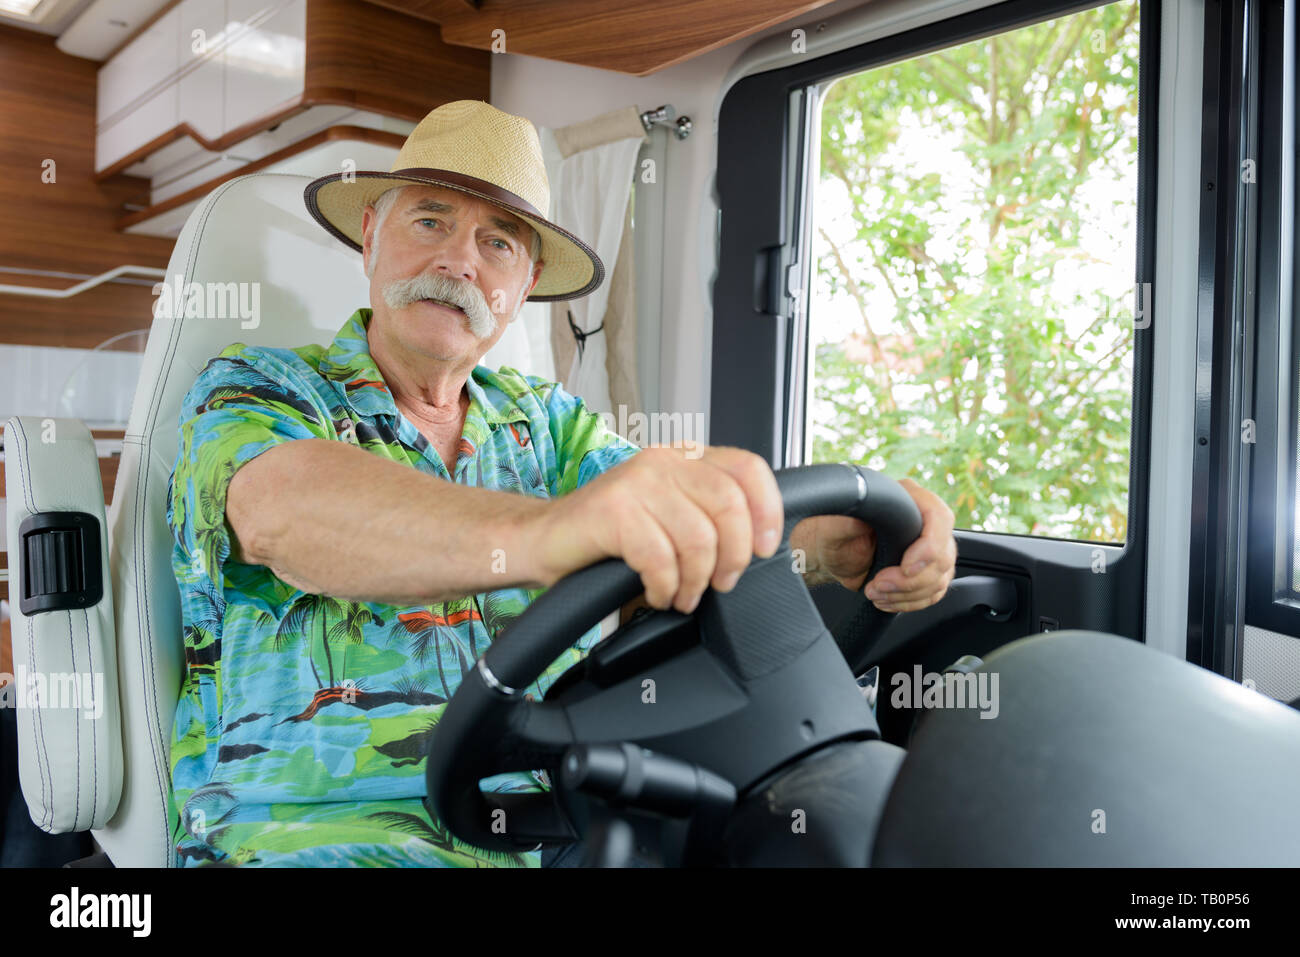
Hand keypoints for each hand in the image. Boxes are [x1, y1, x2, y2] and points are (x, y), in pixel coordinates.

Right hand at [528, 446, 782, 613]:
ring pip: (698, 537)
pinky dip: (664, 586)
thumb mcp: (668, 513)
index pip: (748, 469)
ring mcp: (636, 482)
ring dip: (695, 581)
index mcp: (685, 457)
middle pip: (730, 506)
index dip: (767, 510)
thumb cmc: (608, 533)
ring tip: (682, 595)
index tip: (763, 549)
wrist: (543, 537)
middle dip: (733, 557)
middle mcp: (663, 460)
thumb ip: (707, 514)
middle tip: (720, 584)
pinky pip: (660, 558)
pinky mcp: (611, 510)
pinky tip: (656, 592)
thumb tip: (756, 544)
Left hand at [792, 478, 955, 612]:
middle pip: (942, 555)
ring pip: (939, 578)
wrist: (833, 554)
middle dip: (910, 580)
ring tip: (876, 593)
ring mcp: (930, 546)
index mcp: (908, 498)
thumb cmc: (833, 534)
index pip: (939, 518)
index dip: (928, 547)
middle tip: (878, 584)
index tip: (905, 568)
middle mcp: (925, 520)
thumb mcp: (835, 525)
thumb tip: (860, 513)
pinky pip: (934, 592)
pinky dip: (910, 602)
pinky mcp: (928, 569)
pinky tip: (887, 599)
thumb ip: (850, 518)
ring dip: (907, 594)